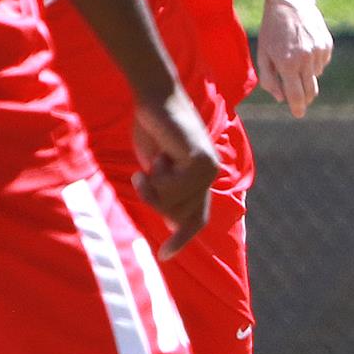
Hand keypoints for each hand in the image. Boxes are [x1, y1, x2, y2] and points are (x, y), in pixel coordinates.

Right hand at [131, 89, 219, 256]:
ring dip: (152, 187)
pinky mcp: (201, 162)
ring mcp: (209, 170)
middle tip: (143, 175)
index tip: (164, 256)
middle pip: (176, 215)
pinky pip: (172, 189)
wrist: (155, 97)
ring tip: (154, 161)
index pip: (196, 218)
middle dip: (154, 201)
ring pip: (172, 205)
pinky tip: (159, 157)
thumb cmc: (153, 128)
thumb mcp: (155, 168)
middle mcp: (210, 176)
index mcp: (200, 179)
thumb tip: (172, 223)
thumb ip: (165, 193)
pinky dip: (157, 177)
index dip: (181, 238)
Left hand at [257, 0, 333, 117]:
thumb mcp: (263, 54)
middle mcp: (305, 59)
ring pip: (315, 76)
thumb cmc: (271, 30)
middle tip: (298, 98)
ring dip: (306, 75)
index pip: (296, 95)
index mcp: (287, 63)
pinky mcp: (327, 45)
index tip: (298, 114)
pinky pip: (322, 63)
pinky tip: (305, 48)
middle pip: (310, 91)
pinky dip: (314, 62)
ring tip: (295, 57)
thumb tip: (281, 98)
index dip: (297, 107)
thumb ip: (269, 79)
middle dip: (304, 98)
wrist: (289, 2)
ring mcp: (318, 51)